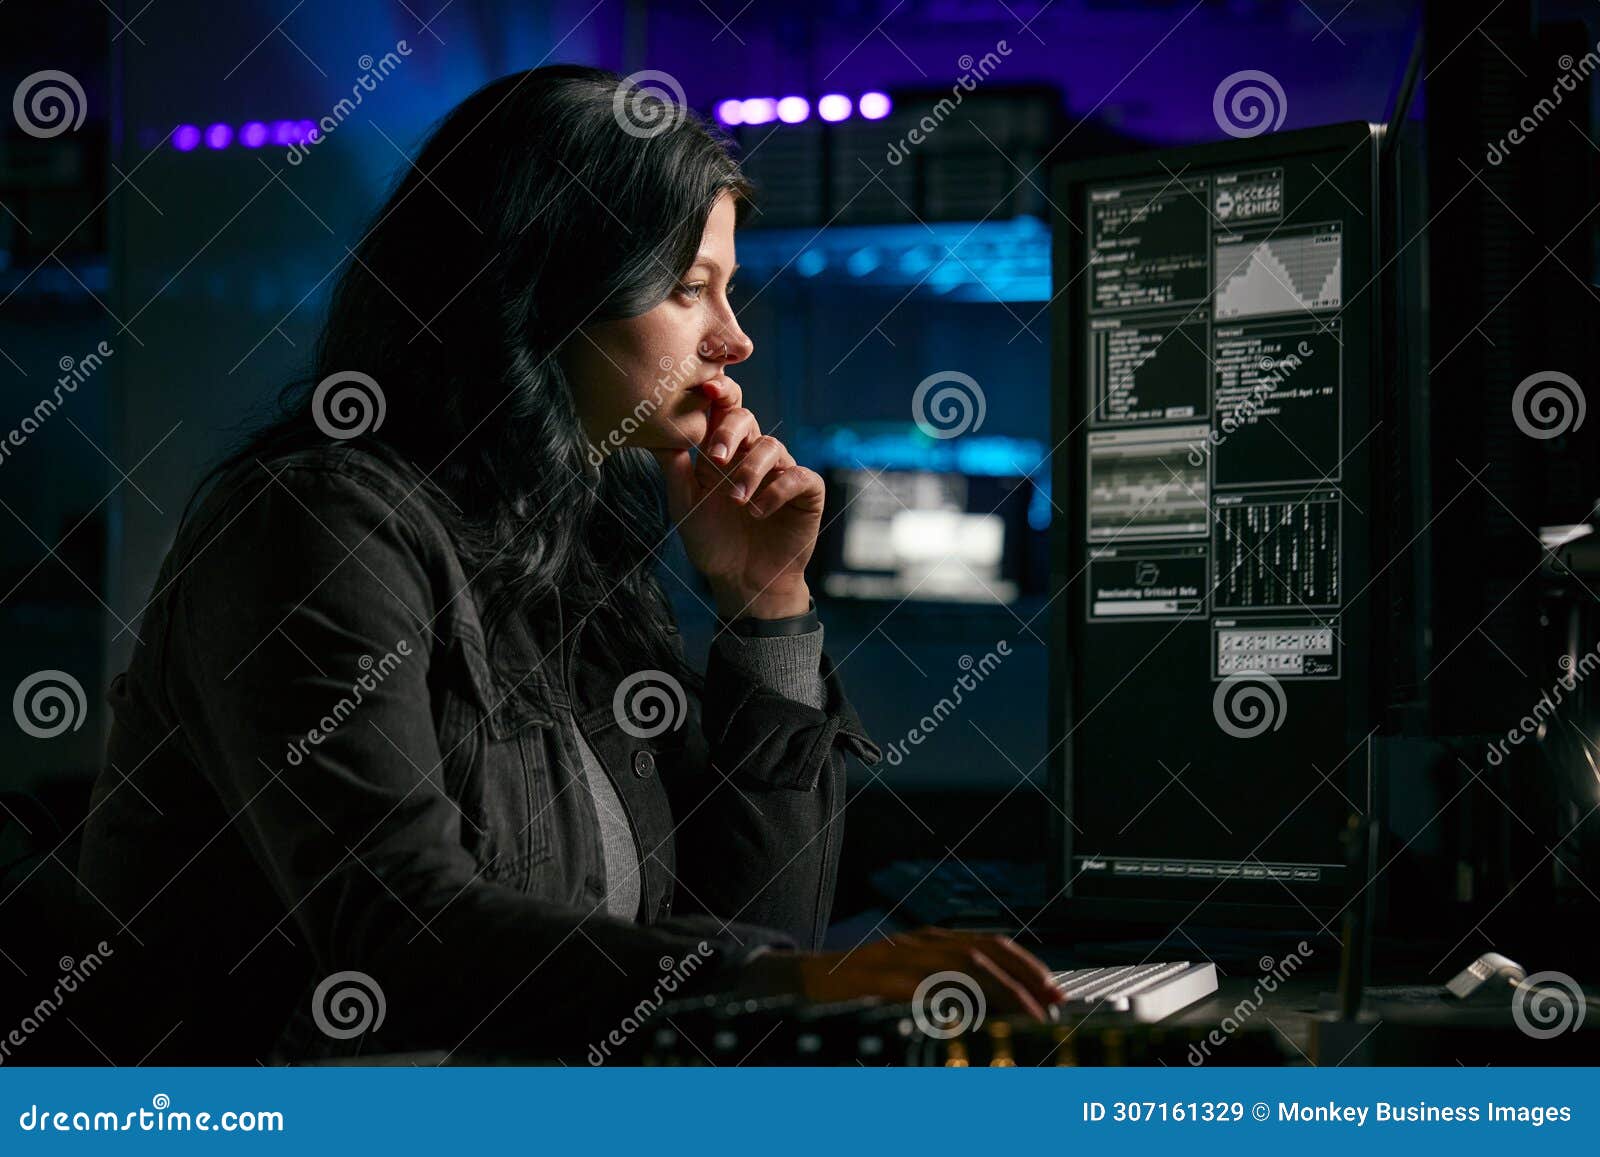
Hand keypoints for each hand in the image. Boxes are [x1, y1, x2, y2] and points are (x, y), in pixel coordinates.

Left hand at [650, 374, 823, 619]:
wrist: (743, 583)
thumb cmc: (713, 544)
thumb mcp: (685, 507)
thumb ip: (674, 470)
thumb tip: (658, 432)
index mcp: (722, 452)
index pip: (722, 410)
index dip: (719, 392)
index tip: (707, 389)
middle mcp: (751, 456)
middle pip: (746, 417)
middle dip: (730, 431)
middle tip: (716, 457)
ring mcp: (780, 472)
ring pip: (771, 447)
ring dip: (750, 471)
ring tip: (736, 501)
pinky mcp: (805, 492)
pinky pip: (797, 476)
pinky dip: (777, 491)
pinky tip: (759, 511)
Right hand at [748, 927, 1063, 1021]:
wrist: (806, 980)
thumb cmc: (862, 988)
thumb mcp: (911, 983)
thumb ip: (948, 991)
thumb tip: (995, 1015)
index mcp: (932, 942)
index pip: (990, 943)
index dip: (1027, 965)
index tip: (1054, 991)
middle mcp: (919, 943)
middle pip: (981, 951)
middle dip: (1022, 979)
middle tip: (1048, 1007)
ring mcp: (896, 957)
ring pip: (957, 965)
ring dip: (997, 992)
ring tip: (1022, 1016)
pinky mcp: (874, 977)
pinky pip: (917, 986)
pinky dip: (946, 1000)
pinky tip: (967, 1018)